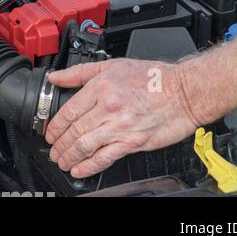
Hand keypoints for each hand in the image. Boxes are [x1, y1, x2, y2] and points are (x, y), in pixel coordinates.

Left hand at [43, 59, 202, 177]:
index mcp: (101, 88)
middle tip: (52, 151)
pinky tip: (79, 170)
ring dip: (69, 156)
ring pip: (85, 145)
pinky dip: (89, 166)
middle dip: (59, 145)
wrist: (187, 92)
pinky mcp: (133, 142)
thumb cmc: (154, 78)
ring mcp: (120, 127)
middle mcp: (108, 108)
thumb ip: (80, 72)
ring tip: (62, 161)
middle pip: (74, 131)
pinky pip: (105, 157)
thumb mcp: (114, 65)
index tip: (50, 133)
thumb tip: (55, 77)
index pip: (68, 111)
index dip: (54, 126)